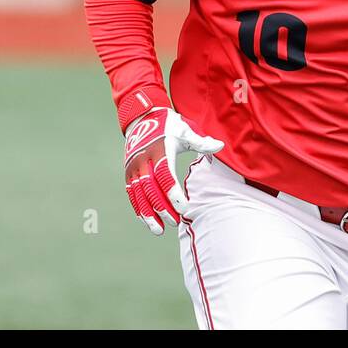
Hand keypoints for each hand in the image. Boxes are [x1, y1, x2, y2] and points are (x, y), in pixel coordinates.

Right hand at [123, 107, 223, 234]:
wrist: (143, 117)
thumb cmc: (170, 126)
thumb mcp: (186, 130)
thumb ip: (201, 142)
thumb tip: (219, 147)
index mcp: (159, 150)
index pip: (165, 175)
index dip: (174, 193)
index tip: (184, 208)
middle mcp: (143, 159)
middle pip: (151, 188)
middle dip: (162, 208)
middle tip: (175, 222)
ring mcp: (133, 166)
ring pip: (138, 194)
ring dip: (147, 214)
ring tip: (158, 230)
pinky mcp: (128, 172)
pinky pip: (132, 194)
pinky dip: (138, 208)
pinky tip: (147, 221)